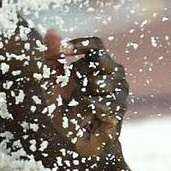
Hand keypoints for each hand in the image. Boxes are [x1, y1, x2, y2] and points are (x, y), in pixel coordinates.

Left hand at [41, 29, 128, 157]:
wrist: (80, 140)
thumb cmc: (69, 108)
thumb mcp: (53, 81)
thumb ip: (52, 57)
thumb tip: (51, 30)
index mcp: (99, 65)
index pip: (95, 44)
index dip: (79, 44)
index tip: (62, 50)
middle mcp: (114, 76)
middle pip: (102, 59)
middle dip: (80, 70)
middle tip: (71, 84)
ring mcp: (120, 93)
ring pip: (100, 82)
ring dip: (80, 94)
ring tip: (78, 105)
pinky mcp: (119, 111)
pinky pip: (102, 104)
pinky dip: (87, 109)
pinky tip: (85, 115)